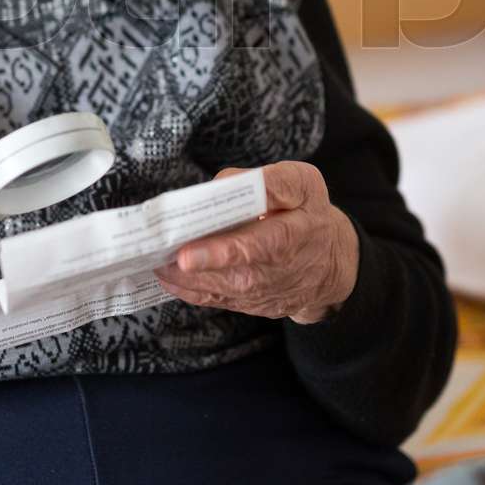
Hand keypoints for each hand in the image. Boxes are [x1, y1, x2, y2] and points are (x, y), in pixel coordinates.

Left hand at [154, 161, 358, 324]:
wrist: (330, 263)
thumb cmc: (310, 214)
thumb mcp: (303, 184)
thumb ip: (267, 181)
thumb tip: (219, 188)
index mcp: (293, 234)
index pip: (257, 246)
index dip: (221, 252)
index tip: (187, 254)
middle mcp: (277, 270)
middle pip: (233, 273)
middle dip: (194, 268)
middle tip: (160, 255)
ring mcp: (263, 291)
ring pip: (220, 289)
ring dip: (185, 278)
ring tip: (155, 260)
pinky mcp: (250, 303)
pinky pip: (217, 299)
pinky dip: (189, 290)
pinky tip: (167, 275)